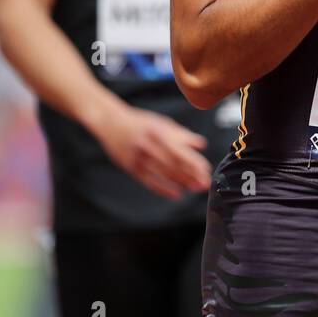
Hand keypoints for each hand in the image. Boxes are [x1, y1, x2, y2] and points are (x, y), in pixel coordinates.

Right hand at [97, 102, 212, 199]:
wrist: (111, 123)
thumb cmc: (140, 122)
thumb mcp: (161, 123)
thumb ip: (181, 134)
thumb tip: (201, 144)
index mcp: (158, 134)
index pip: (179, 152)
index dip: (193, 163)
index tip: (206, 170)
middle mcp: (148, 147)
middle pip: (173, 165)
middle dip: (190, 176)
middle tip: (204, 184)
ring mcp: (138, 159)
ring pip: (163, 175)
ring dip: (180, 183)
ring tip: (194, 189)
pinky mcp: (131, 168)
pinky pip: (149, 182)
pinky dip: (163, 189)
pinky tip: (176, 194)